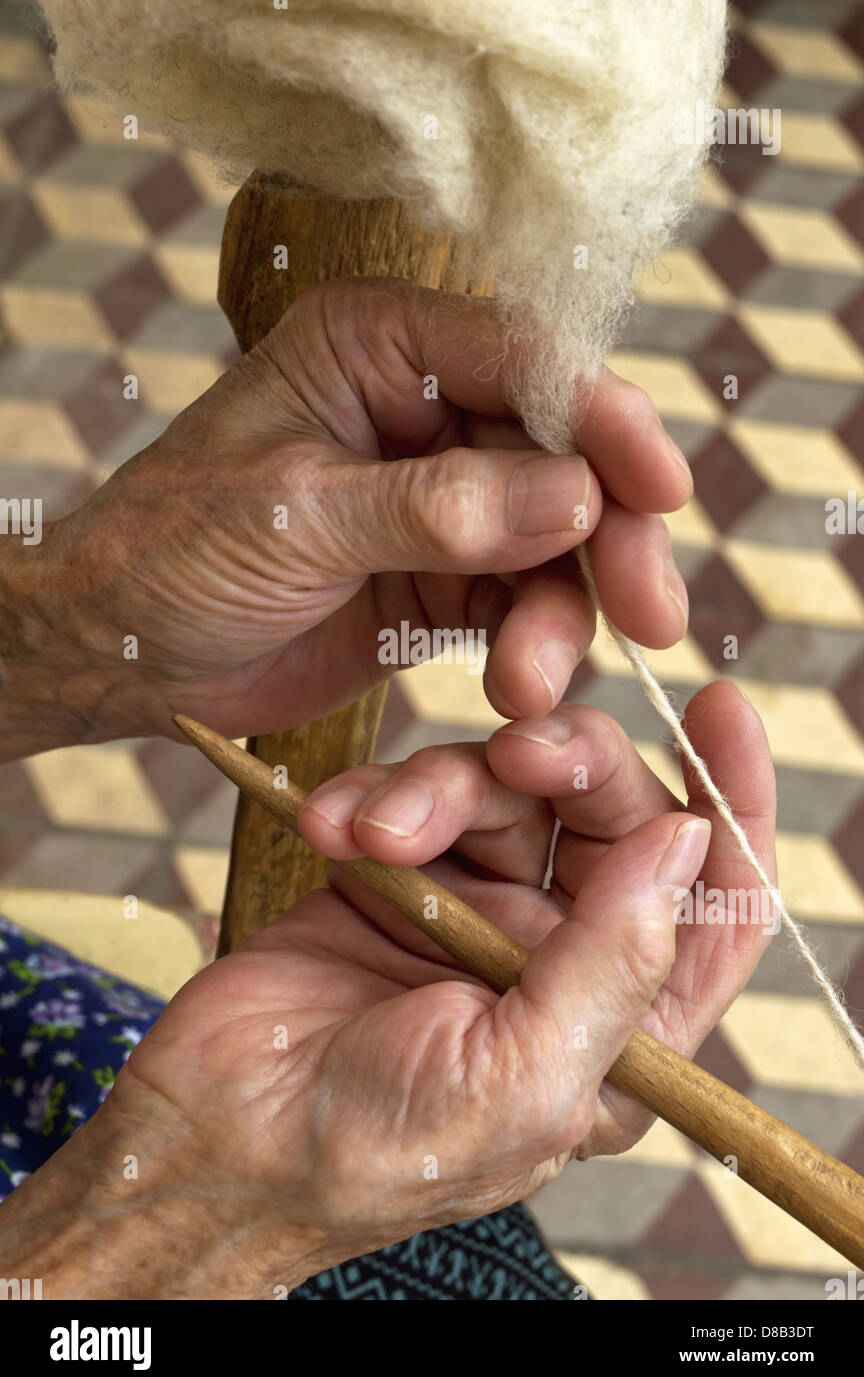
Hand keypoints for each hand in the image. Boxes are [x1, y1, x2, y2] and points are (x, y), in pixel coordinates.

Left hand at [1, 277, 691, 755]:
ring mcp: (444, 499)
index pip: (524, 359)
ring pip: (556, 542)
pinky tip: (519, 691)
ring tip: (529, 686)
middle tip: (649, 615)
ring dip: (565, 613)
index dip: (604, 420)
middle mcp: (425, 410)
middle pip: (564, 455)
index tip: (661, 490)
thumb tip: (576, 497)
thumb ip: (438, 508)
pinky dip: (535, 646)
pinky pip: (523, 603)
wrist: (121, 652)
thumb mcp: (297, 517)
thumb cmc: (171, 553)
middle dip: (608, 536)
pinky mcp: (446, 579)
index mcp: (379, 346)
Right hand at [295, 678, 775, 1157]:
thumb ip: (614, 961)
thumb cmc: (372, 1151)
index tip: (718, 713)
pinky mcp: (398, 879)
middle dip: (570, 766)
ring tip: (377, 830)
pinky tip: (331, 825)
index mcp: (624, 1028)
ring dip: (442, 788)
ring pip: (505, 793)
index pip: (717, 904)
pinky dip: (373, 796)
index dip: (733, 806)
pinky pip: (413, 797)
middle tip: (518, 753)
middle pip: (608, 818)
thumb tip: (690, 843)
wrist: (218, 1139)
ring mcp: (476, 913)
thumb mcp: (519, 1076)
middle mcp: (560, 960)